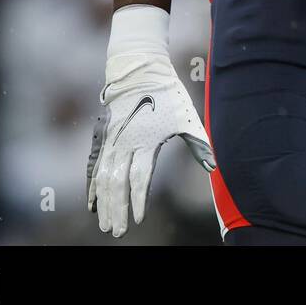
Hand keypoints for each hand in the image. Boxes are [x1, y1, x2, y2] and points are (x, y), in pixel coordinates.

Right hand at [86, 46, 215, 237]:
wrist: (140, 71)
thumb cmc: (168, 96)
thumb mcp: (187, 117)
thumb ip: (199, 144)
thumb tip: (213, 167)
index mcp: (146, 141)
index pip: (139, 177)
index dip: (138, 200)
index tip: (139, 219)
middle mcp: (125, 144)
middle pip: (117, 184)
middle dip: (117, 210)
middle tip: (117, 233)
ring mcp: (111, 142)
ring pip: (103, 179)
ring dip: (103, 203)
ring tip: (104, 224)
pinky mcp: (104, 139)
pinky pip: (94, 168)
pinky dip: (92, 187)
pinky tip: (92, 203)